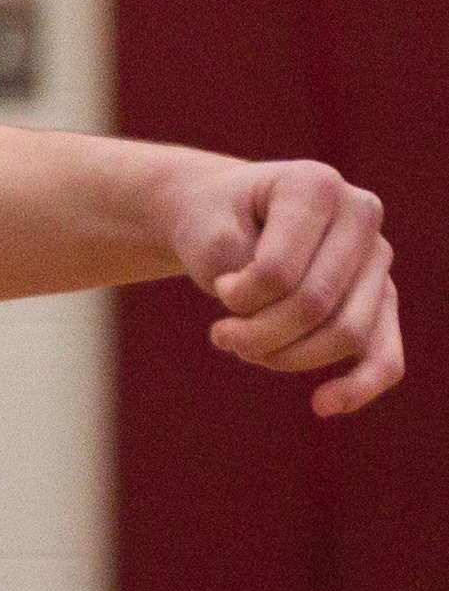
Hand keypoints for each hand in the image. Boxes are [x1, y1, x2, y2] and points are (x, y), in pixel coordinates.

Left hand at [173, 157, 402, 414]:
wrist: (224, 215)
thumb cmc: (213, 221)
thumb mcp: (206, 235)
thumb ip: (242, 277)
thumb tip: (281, 336)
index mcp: (316, 185)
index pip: (281, 270)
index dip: (241, 297)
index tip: (219, 290)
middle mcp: (361, 216)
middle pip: (316, 306)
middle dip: (259, 334)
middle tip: (220, 335)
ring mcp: (378, 260)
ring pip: (345, 335)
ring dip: (284, 356)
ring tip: (239, 345)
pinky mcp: (383, 300)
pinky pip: (385, 356)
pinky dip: (358, 386)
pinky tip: (322, 406)